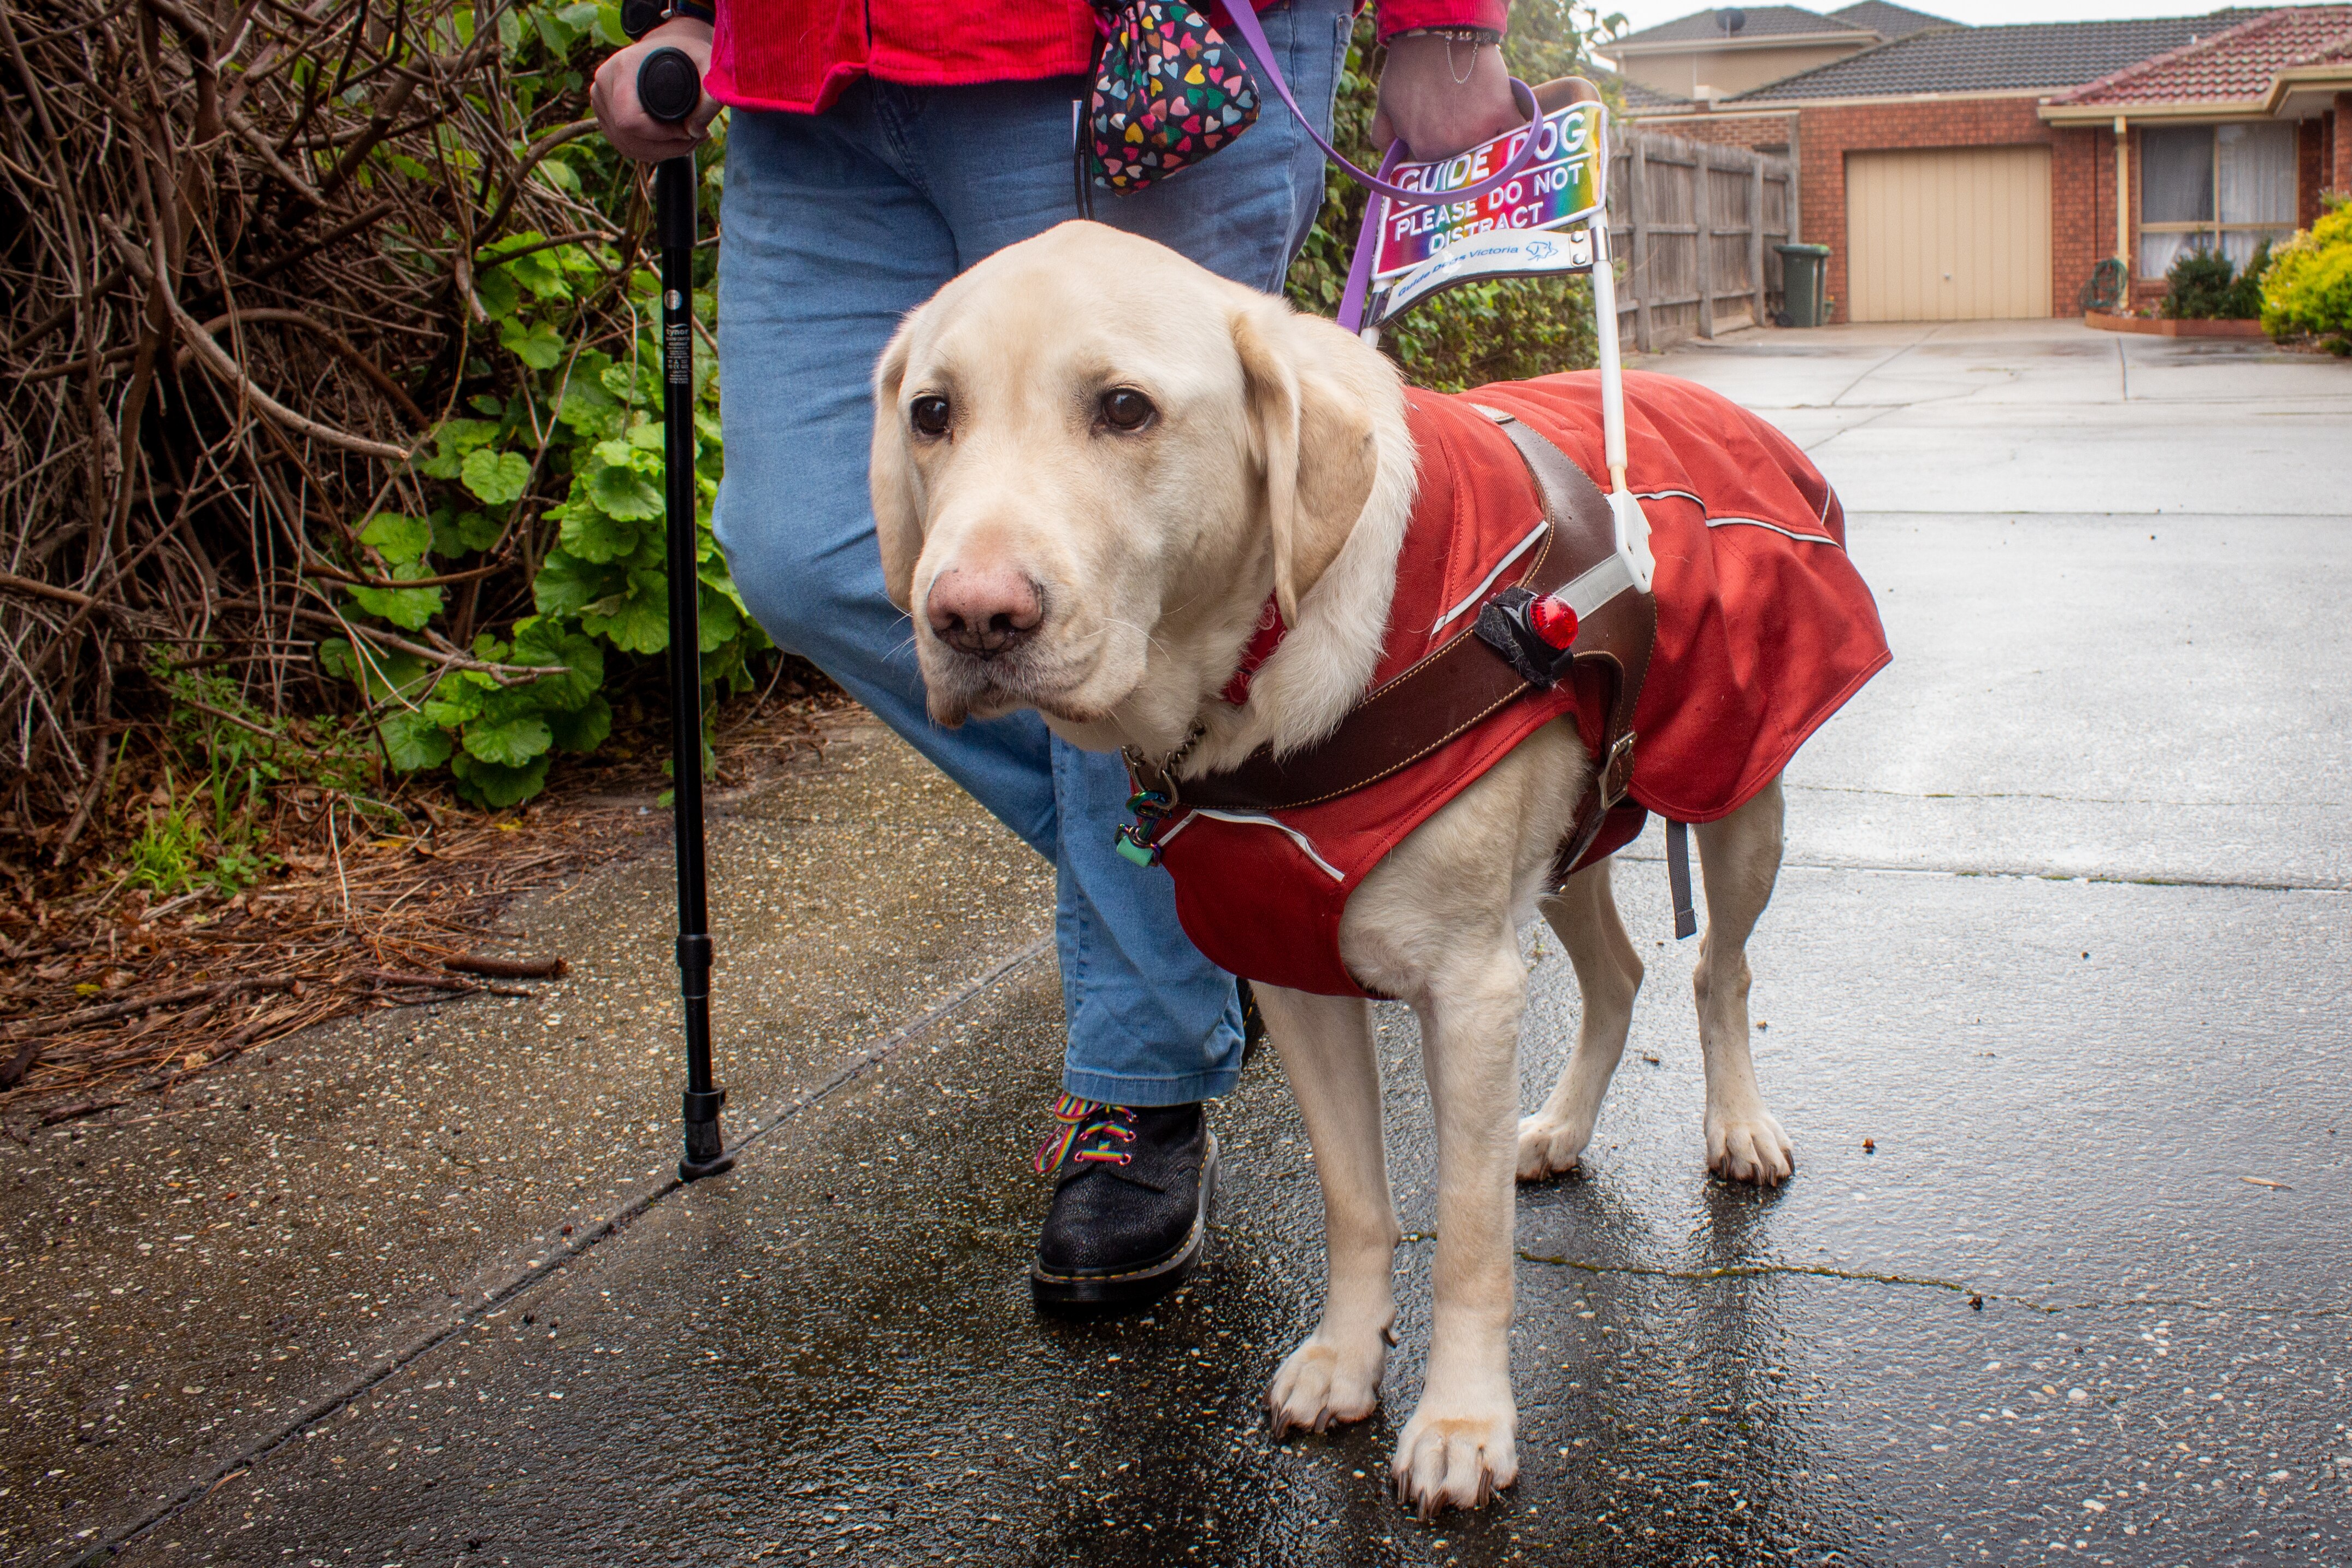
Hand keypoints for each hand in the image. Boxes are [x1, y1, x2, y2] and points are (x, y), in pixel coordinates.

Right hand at [590, 19, 717, 162]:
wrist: (667, 44)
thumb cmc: (688, 53)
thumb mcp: (707, 64)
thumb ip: (710, 95)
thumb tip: (695, 131)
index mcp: (622, 68)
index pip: (629, 120)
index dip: (660, 135)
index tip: (688, 130)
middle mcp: (604, 83)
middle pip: (627, 137)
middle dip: (667, 147)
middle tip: (696, 138)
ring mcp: (600, 99)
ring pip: (626, 146)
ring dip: (661, 152)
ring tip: (688, 140)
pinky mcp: (603, 112)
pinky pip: (625, 145)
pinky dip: (651, 151)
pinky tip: (673, 143)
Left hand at [1370, 32, 1525, 163]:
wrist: (1436, 33)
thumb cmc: (1408, 67)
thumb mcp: (1385, 105)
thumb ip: (1385, 137)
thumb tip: (1393, 158)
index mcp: (1424, 150)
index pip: (1431, 169)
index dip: (1433, 153)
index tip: (1436, 139)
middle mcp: (1453, 148)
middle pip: (1460, 161)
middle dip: (1457, 147)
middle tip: (1455, 124)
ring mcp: (1480, 132)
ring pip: (1487, 150)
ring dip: (1484, 140)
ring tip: (1475, 119)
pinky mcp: (1503, 113)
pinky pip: (1514, 133)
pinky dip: (1514, 132)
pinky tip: (1508, 127)